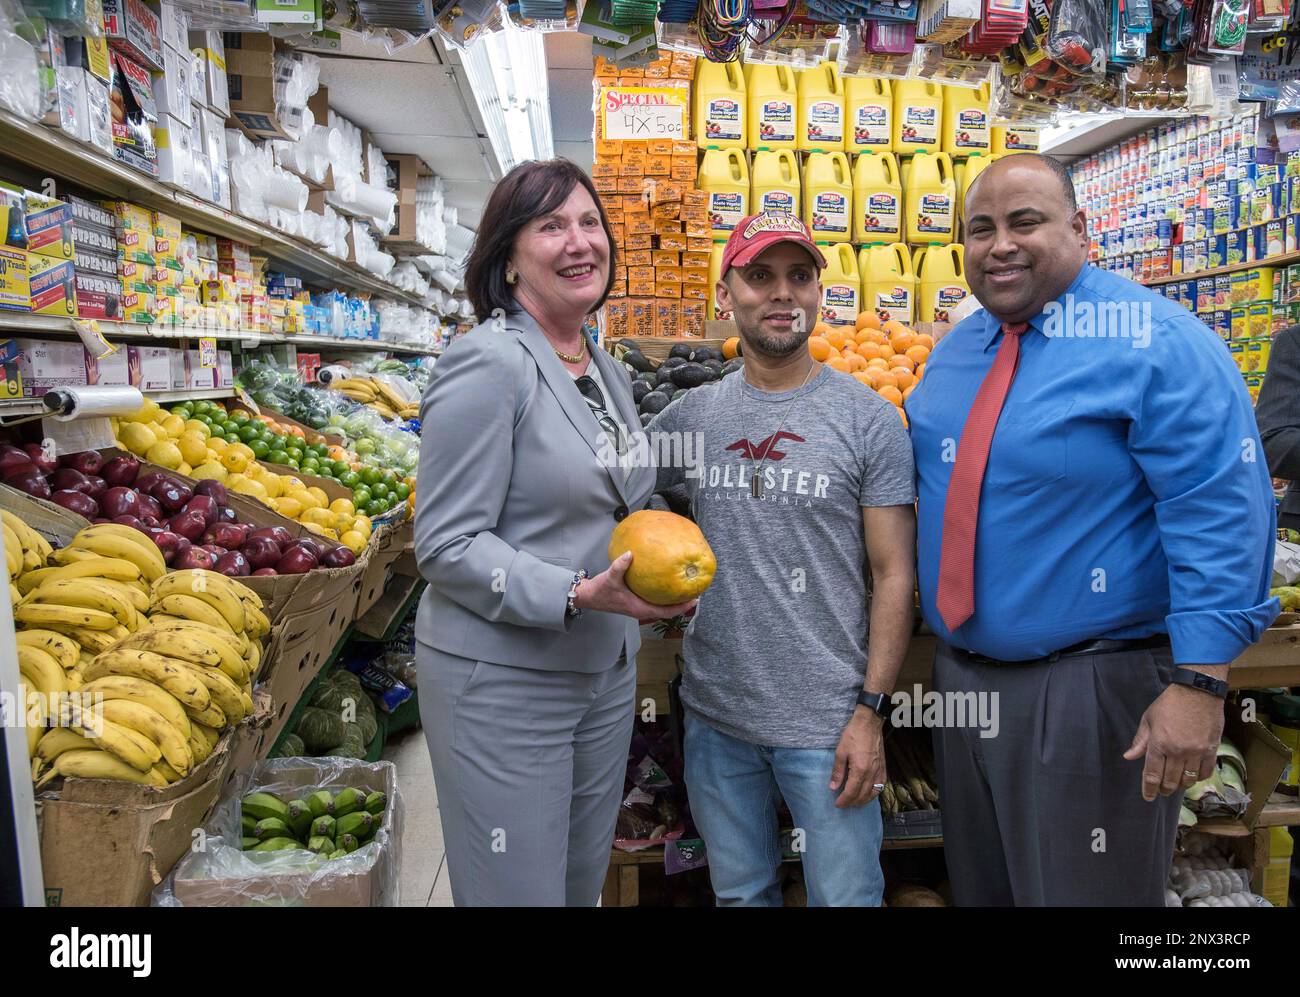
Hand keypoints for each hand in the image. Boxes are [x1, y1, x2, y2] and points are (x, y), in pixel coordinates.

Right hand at [572, 551, 697, 621]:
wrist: (588, 597)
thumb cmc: (599, 591)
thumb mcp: (610, 577)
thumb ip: (620, 565)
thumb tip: (630, 554)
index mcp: (639, 609)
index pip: (666, 612)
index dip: (681, 607)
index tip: (694, 599)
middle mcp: (642, 610)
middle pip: (668, 611)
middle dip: (682, 603)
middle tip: (696, 592)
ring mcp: (640, 607)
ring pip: (662, 607)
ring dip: (675, 600)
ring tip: (686, 588)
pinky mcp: (637, 602)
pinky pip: (655, 601)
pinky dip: (664, 595)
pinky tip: (667, 583)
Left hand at [829, 708, 885, 807]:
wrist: (869, 724)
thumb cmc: (853, 735)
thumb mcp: (840, 752)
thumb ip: (837, 772)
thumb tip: (833, 787)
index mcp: (860, 770)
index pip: (851, 792)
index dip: (844, 800)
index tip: (837, 804)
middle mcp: (871, 773)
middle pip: (862, 795)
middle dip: (852, 803)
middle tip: (843, 804)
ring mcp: (879, 771)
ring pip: (873, 793)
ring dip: (863, 801)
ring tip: (854, 802)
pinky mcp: (884, 768)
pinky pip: (880, 786)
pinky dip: (874, 794)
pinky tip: (868, 794)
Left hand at [1123, 683, 1223, 801]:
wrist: (1198, 693)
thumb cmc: (1169, 704)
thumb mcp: (1148, 719)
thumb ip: (1140, 741)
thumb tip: (1129, 757)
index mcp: (1159, 744)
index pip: (1152, 774)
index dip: (1149, 789)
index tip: (1148, 797)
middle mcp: (1178, 752)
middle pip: (1170, 781)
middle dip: (1164, 789)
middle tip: (1161, 790)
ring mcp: (1196, 752)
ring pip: (1188, 780)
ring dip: (1180, 785)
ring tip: (1175, 784)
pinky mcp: (1211, 750)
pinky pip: (1205, 772)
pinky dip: (1197, 778)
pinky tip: (1192, 776)